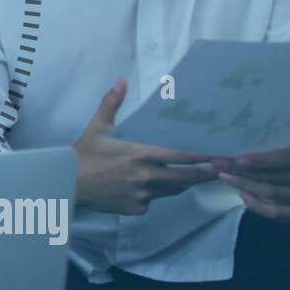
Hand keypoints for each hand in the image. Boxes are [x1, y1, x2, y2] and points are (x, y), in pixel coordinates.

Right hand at [73, 78, 217, 214]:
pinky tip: (145, 186)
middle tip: (221, 171)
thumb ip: (112, 104)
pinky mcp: (137, 208)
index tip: (220, 157)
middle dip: (205, 174)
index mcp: (141, 154)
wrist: (67, 183)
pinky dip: (154, 193)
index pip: (181, 157)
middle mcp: (147, 176)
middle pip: (186, 178)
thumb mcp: (97, 127)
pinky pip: (153, 201)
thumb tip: (122, 81)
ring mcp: (143, 195)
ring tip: (188, 175)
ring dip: (180, 182)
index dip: (203, 158)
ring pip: (172, 190)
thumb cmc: (84, 154)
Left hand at [212, 142, 289, 223]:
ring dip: (245, 186)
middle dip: (244, 173)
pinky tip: (241, 194)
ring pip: (274, 195)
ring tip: (225, 178)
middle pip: (276, 178)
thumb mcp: (281, 144)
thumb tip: (226, 145)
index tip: (236, 161)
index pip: (287, 157)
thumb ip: (263, 145)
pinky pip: (277, 213)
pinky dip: (256, 204)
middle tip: (219, 167)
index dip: (261, 160)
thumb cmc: (287, 154)